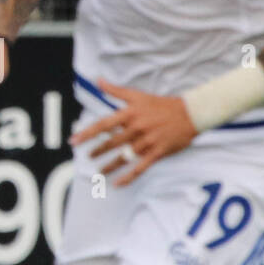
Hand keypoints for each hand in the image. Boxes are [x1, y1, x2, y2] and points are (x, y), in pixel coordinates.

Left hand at [68, 79, 196, 184]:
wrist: (189, 113)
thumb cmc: (161, 104)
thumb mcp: (137, 95)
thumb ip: (115, 90)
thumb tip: (98, 80)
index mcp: (130, 114)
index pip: (103, 125)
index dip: (87, 133)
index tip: (74, 141)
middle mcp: (137, 128)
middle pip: (112, 143)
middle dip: (98, 151)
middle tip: (88, 156)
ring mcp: (147, 142)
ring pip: (124, 157)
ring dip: (110, 166)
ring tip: (98, 172)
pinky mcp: (157, 153)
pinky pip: (140, 167)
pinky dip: (128, 177)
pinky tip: (117, 183)